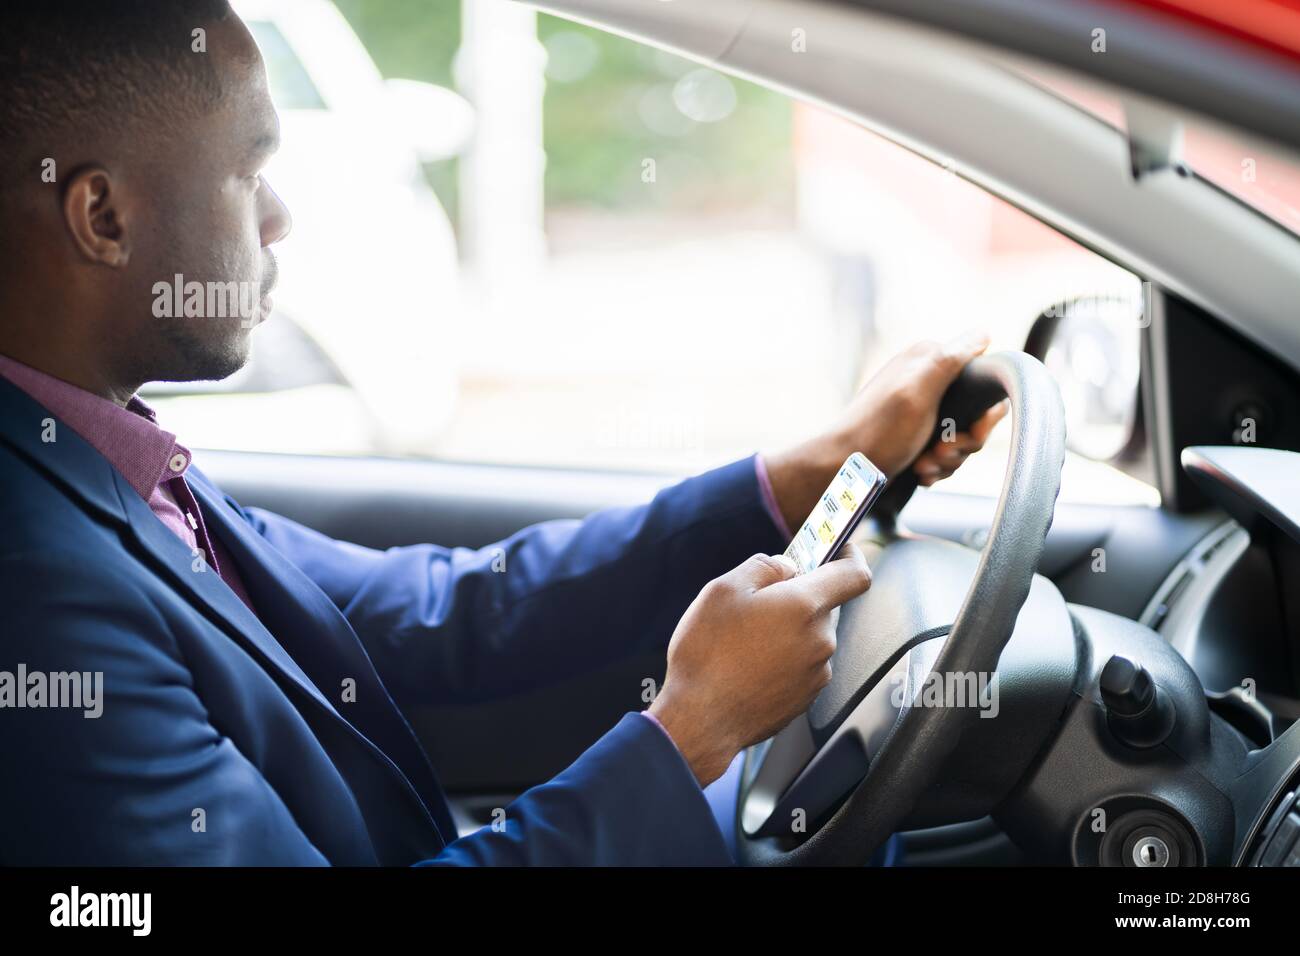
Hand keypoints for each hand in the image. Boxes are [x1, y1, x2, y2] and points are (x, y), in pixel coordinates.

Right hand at [648, 545, 872, 786]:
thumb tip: (786, 567)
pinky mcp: (805, 698)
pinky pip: (802, 664)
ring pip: (810, 636)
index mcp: (804, 606)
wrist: (700, 719)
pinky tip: (749, 664)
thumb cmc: (708, 654)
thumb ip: (763, 567)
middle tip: (758, 602)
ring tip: (744, 640)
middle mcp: (820, 640)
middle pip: (823, 605)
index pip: (854, 574)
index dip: (851, 555)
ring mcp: (816, 673)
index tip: (842, 548)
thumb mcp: (723, 590)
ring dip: (788, 630)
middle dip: (797, 598)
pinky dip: (783, 658)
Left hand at [764, 333, 1008, 532]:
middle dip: (963, 442)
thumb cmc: (878, 432)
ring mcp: (922, 411)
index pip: (984, 381)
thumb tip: (983, 333)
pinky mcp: (917, 436)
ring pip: (963, 440)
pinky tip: (919, 470)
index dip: (985, 414)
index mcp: (928, 361)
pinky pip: (946, 454)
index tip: (972, 431)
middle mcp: (927, 381)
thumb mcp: (916, 391)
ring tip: (922, 464)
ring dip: (947, 459)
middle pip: (977, 416)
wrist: (844, 471)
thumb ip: (950, 360)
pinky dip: (936, 467)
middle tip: (938, 451)